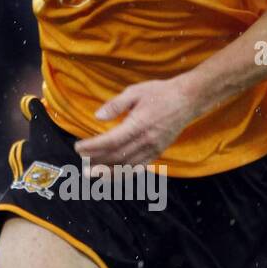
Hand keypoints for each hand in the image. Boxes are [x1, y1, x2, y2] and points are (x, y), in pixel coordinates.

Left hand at [73, 77, 197, 168]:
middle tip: (82, 166)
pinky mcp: (158, 152)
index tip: (78, 147)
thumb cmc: (159, 93)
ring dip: (108, 172)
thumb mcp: (135, 92)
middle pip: (117, 157)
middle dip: (97, 163)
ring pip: (127, 166)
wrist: (187, 100)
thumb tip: (97, 116)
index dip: (93, 147)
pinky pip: (139, 168)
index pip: (111, 141)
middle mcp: (146, 140)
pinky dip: (124, 174)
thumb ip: (115, 105)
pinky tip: (112, 176)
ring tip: (93, 175)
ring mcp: (153, 148)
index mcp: (139, 124)